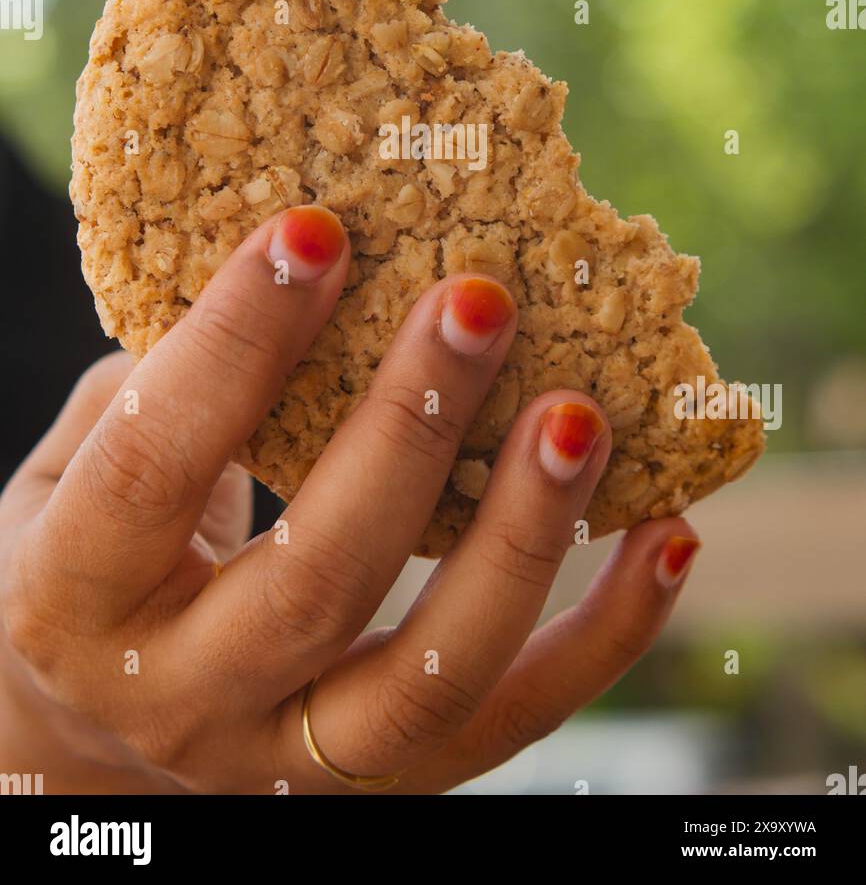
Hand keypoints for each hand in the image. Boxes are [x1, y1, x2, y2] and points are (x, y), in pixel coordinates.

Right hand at [0, 205, 699, 794]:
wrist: (86, 737)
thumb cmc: (86, 567)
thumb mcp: (64, 480)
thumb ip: (149, 394)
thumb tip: (289, 276)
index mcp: (75, 599)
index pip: (153, 463)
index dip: (236, 342)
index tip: (317, 228)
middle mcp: (181, 699)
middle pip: (315, 584)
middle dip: (406, 430)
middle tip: (477, 301)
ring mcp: (288, 762)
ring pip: (427, 678)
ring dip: (520, 540)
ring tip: (581, 418)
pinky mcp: (386, 787)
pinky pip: (513, 722)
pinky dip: (605, 636)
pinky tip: (667, 537)